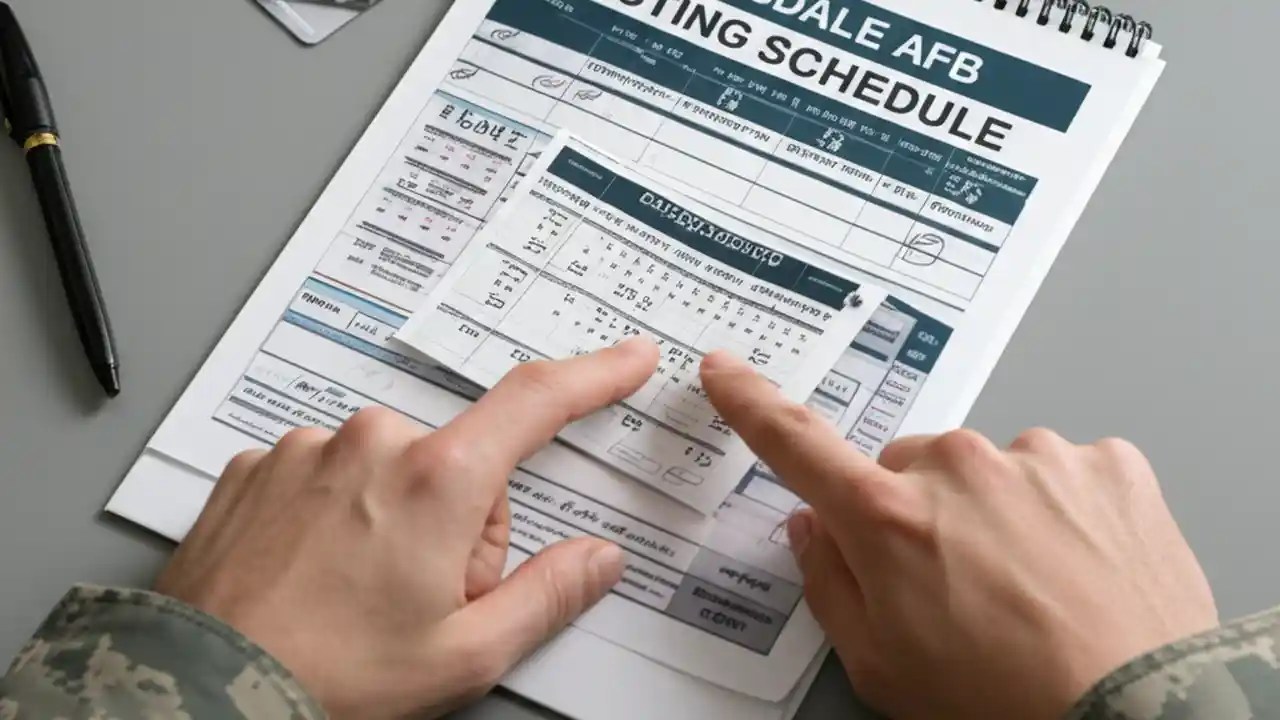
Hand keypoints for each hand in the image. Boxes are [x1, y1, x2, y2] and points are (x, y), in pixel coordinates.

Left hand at [156, 338, 659, 718]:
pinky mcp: (259, 467)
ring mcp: (308, 451)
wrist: (198, 691)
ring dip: (393, 521)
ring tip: (357, 595)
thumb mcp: (465, 654)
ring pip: (391, 472)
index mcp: (436, 481)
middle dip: (458, 523)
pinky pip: (328, 477)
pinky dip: (336, 518)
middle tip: (423, 597)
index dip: (592, 377)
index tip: (626, 359)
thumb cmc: (326, 678)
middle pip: (459, 463)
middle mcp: (371, 445)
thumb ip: (548, 595)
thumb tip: (595, 560)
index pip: (536, 404)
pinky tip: (318, 575)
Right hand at [701, 352, 1217, 719]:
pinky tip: (1078, 567)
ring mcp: (1037, 458)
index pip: (798, 443)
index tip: (726, 370)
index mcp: (888, 519)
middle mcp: (957, 469)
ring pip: (989, 468)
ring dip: (996, 510)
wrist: (1141, 717)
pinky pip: (1061, 470)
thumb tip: (813, 524)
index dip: (752, 404)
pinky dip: (1062, 509)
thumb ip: (830, 583)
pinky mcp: (1106, 463)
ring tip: (1031, 586)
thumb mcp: (881, 667)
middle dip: (918, 511)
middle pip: (907, 468)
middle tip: (957, 584)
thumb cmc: (1005, 706)